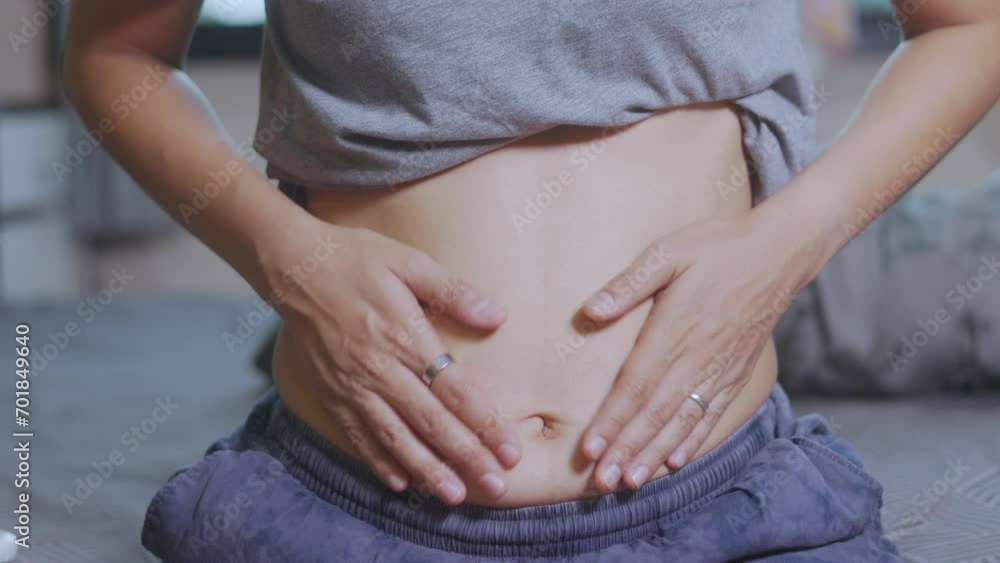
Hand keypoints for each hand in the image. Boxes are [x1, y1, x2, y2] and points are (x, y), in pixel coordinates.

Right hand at [259, 215, 521, 504]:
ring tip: (454, 495)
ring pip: (395, 438)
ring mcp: (352, 387)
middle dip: (466, 457)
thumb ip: (452, 291)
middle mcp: (379, 371)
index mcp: (404, 338)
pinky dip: (379, 461)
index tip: (510, 449)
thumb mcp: (409, 262)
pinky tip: (399, 483)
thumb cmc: (357, 260)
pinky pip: (358, 436)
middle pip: (430, 423)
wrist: (293, 267)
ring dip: (427, 470)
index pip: (454, 390)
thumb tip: (497, 315)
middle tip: (496, 485)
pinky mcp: (331, 395)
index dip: (485, 423)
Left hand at [576, 212, 808, 492]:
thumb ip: (629, 284)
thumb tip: (590, 310)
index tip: (591, 449)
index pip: (637, 386)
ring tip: (631, 482)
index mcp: (675, 329)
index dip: (613, 421)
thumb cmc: (717, 247)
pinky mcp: (737, 373)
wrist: (778, 252)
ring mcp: (720, 369)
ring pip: (683, 421)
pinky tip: (676, 461)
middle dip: (627, 450)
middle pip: (656, 413)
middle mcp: (698, 357)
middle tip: (602, 483)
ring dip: (655, 454)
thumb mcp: (667, 251)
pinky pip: (713, 414)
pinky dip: (693, 440)